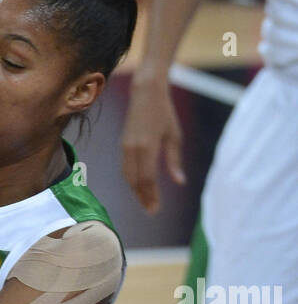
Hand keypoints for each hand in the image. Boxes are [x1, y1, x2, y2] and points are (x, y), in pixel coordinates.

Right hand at [121, 72, 185, 212]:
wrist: (145, 93)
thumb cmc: (164, 113)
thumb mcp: (174, 136)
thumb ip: (174, 161)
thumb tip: (179, 182)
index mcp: (148, 147)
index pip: (147, 179)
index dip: (151, 196)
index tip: (155, 209)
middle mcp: (133, 149)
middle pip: (135, 181)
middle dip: (143, 197)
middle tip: (151, 210)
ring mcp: (125, 147)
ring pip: (128, 176)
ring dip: (136, 190)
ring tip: (145, 201)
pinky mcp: (123, 145)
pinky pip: (126, 168)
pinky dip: (132, 180)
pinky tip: (139, 186)